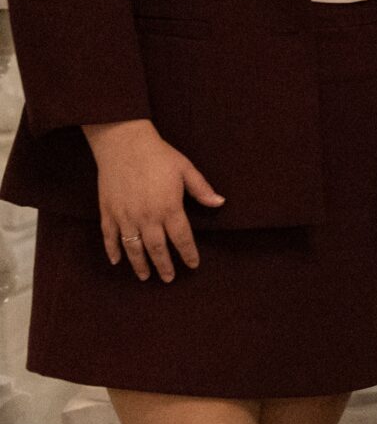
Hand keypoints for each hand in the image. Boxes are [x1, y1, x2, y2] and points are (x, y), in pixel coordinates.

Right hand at [84, 119, 223, 282]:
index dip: (188, 253)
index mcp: (169, 208)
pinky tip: (117, 261)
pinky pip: (110, 237)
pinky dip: (112, 251)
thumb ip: (202, 189)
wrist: (124, 144)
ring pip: (132, 248)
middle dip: (164, 266)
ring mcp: (125, 217)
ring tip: (145, 276)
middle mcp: (147, 217)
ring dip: (139, 264)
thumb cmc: (159, 155)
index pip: (182, 238)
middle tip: (169, 279)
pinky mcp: (108, 212)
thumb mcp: (186, 169)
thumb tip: (220, 203)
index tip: (193, 265)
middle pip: (157, 249)